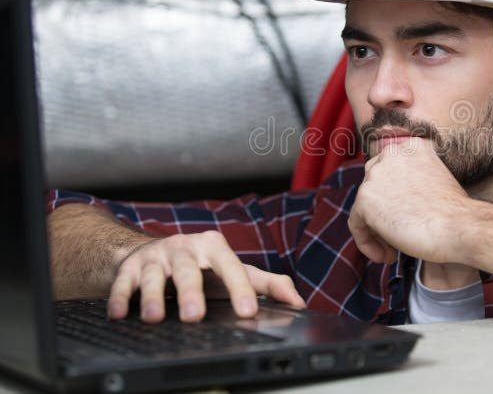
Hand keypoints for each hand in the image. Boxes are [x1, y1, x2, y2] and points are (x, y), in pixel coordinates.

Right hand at [107, 230, 305, 322]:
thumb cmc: (204, 266)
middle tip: (194, 316)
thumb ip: (268, 284)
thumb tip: (300, 302)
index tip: (247, 312)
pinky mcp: (130, 268)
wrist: (158, 253)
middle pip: (189, 269)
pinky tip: (119, 314)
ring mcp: (156, 257)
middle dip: (191, 292)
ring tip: (154, 318)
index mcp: (215, 247)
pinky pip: (122, 282)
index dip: (240, 289)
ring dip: (152, 296)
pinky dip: (119, 297)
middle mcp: (185, 248)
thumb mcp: (235, 271)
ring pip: (154, 275)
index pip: (231, 267)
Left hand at [348, 137, 473, 263]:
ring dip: (378, 232)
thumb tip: (389, 203)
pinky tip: (387, 257)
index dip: (393, 200)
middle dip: (383, 215)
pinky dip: (367, 244)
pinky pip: (356, 225)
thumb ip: (410, 184)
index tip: (406, 219)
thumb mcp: (435, 183)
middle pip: (374, 188)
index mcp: (412, 146)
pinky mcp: (365, 198)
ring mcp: (376, 174)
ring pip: (364, 208)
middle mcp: (391, 153)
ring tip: (396, 250)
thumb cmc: (456, 215)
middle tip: (400, 237)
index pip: (389, 172)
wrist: (460, 228)